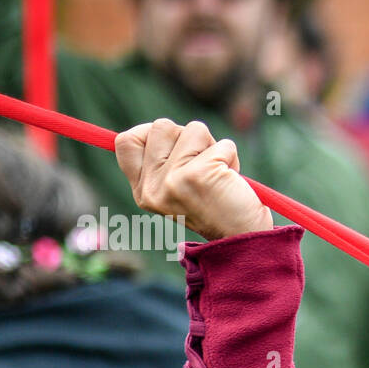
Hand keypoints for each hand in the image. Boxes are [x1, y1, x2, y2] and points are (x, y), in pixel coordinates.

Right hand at [114, 118, 272, 240]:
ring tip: (219, 173)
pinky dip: (232, 156)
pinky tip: (230, 179)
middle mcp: (152, 187)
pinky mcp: (199, 175)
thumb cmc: (215, 209)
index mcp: (143, 191)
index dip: (149, 132)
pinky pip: (223, 144)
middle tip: (203, 165)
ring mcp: (173, 181)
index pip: (126, 141)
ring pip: (193, 129)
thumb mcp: (178, 189)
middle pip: (162, 126)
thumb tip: (158, 127)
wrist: (242, 241)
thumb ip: (164, 162)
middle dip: (189, 137)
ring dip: (213, 146)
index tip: (174, 144)